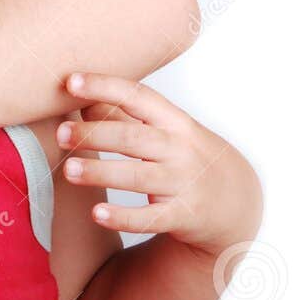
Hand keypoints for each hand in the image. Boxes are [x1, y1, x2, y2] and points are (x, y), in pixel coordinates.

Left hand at [59, 72, 261, 257]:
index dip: (104, 86)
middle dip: (95, 134)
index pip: (138, 96)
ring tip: (68, 170)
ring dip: (101, 173)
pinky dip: (124, 217)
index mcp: (174, 121)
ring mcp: (184, 183)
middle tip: (60, 134)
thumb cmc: (187, 156)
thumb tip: (79, 95)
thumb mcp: (166, 130)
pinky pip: (151, 217)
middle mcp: (180, 149)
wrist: (238, 202)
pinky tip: (97, 214)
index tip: (70, 81)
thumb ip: (124, 114)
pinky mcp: (184, 216)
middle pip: (132, 137)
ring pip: (138, 176)